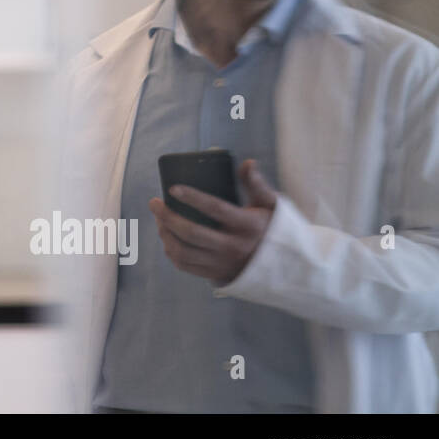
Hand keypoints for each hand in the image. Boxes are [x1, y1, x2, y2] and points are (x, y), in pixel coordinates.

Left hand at [148, 158, 277, 285]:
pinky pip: (185, 266)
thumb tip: (247, 162)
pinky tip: (166, 237)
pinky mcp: (216, 275)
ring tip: (159, 219)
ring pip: (184, 251)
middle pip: (192, 232)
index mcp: (248, 226)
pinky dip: (170, 251)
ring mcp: (223, 264)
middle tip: (154, 203)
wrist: (284, 268)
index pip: (216, 209)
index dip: (192, 197)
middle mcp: (234, 247)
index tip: (172, 188)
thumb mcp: (272, 206)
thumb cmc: (273, 229)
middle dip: (167, 216)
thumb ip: (257, 185)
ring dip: (165, 234)